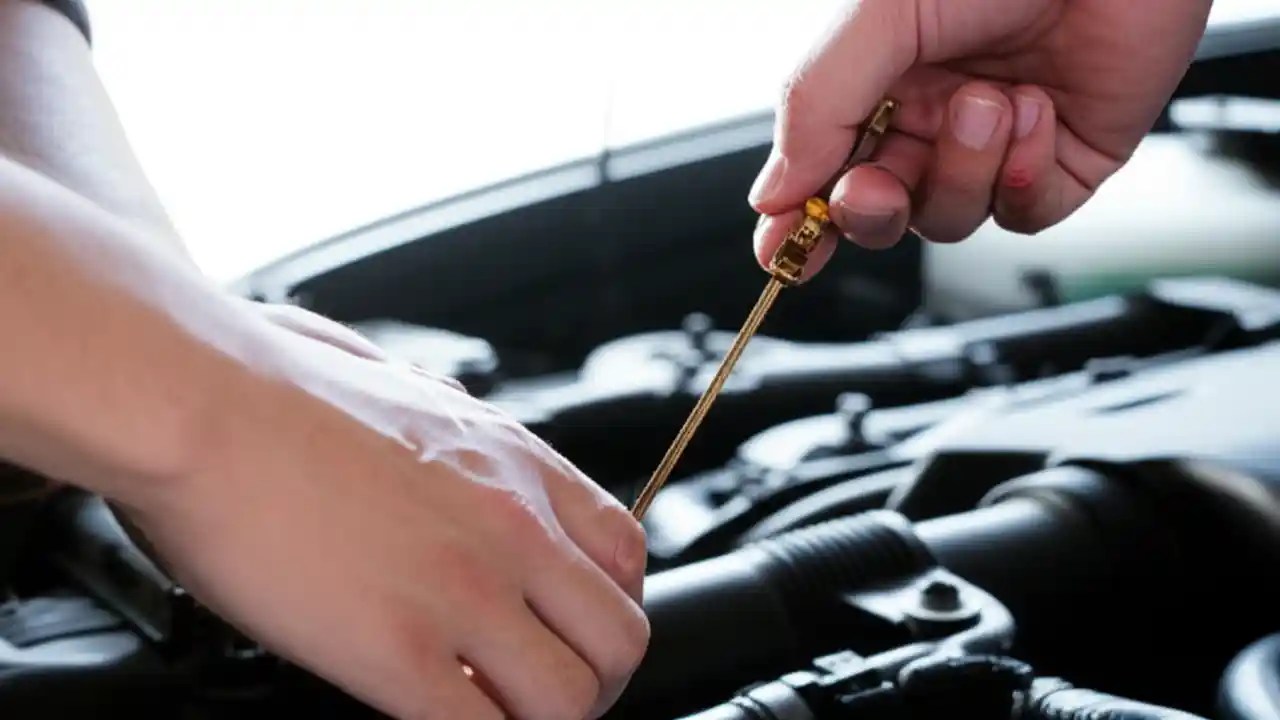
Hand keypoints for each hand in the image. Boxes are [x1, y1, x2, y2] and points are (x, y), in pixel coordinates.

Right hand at [116, 316, 648, 719]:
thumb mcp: (404, 384)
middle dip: (593, 681)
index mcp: (516, 464)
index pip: (625, 556)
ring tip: (491, 715)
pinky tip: (433, 717)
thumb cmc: (276, 386)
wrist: (198, 403)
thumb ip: (450, 422)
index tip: (570, 630)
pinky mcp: (398, 650)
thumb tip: (453, 431)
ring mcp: (464, 593)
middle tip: (542, 695)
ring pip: (571, 701)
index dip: (604, 608)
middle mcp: (512, 528)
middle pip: (620, 639)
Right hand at [750, 0, 1213, 276]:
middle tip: (874, 189)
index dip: (797, 221)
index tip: (779, 251)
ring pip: (948, 219)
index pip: (822, 172)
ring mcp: (995, 147)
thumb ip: (815, 104)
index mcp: (876, 84)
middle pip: (879, 214)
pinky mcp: (1061, 163)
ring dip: (963, 169)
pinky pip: (1023, 214)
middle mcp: (930, 119)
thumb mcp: (880, 18)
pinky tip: (1036, 111)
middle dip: (872, 212)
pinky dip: (1022, 175)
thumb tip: (774, 192)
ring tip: (991, 100)